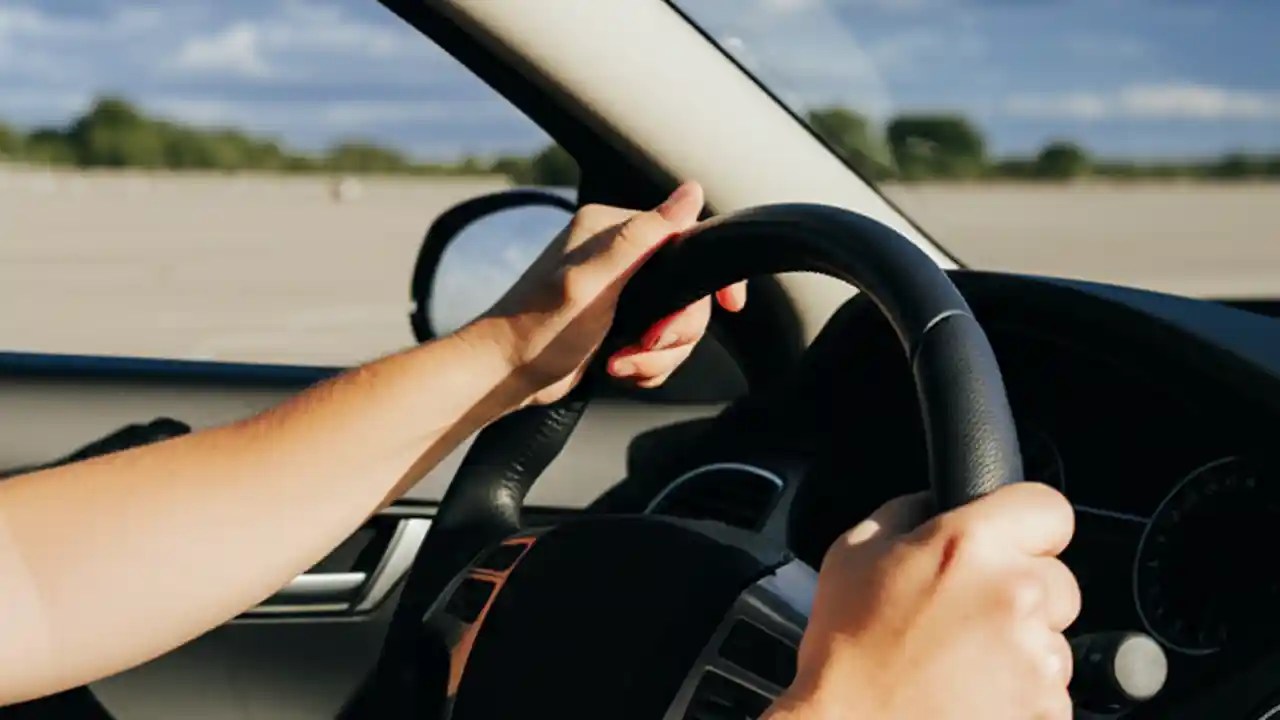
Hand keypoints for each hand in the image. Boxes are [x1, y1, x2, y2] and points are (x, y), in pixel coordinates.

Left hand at [470, 181, 745, 405]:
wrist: (505, 376)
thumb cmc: (538, 328)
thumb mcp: (594, 281)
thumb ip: (643, 237)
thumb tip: (692, 191)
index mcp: (611, 229)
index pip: (687, 240)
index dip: (711, 279)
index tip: (732, 306)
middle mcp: (618, 254)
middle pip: (688, 291)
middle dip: (673, 330)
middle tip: (644, 343)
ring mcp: (620, 290)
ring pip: (676, 323)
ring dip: (656, 354)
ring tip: (621, 362)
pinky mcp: (618, 322)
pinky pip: (659, 344)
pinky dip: (646, 363)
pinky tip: (619, 367)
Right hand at [769, 483, 1079, 719]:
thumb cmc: (847, 652)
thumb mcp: (852, 553)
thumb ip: (908, 513)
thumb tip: (937, 503)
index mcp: (968, 544)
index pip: (1049, 508)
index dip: (1029, 527)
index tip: (1014, 545)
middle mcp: (1014, 594)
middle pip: (1058, 579)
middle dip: (1023, 594)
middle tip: (970, 618)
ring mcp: (1038, 658)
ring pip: (1054, 639)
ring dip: (1023, 648)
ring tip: (964, 666)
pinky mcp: (1049, 709)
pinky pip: (1052, 691)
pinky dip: (1023, 694)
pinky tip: (974, 697)